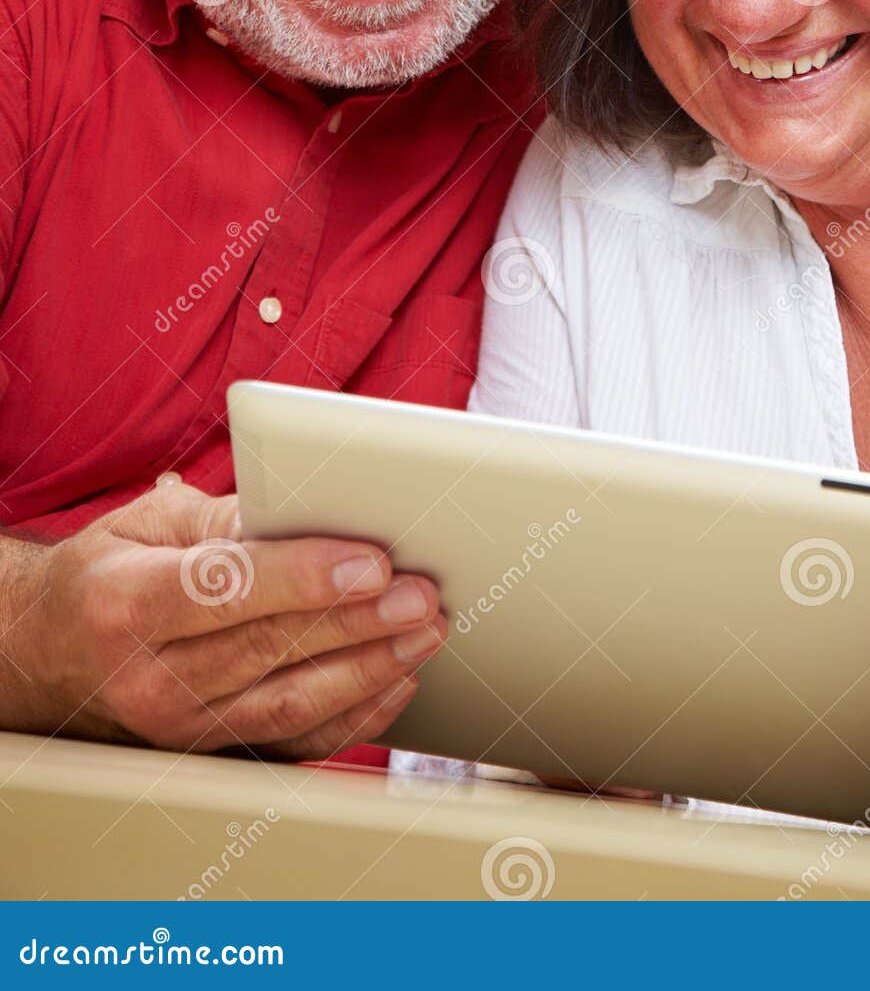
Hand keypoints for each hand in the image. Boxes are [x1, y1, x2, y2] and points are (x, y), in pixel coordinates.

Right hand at [9, 478, 445, 759]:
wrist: (53, 654)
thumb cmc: (109, 574)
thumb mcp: (146, 523)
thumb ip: (224, 516)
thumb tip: (304, 509)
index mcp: (125, 604)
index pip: (225, 591)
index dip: (303, 577)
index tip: (371, 561)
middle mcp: (149, 679)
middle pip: (270, 651)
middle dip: (358, 622)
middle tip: (420, 594)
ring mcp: (182, 727)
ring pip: (291, 704)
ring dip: (371, 669)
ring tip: (425, 632)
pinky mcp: (215, 751)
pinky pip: (297, 740)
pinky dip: (357, 715)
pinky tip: (399, 679)